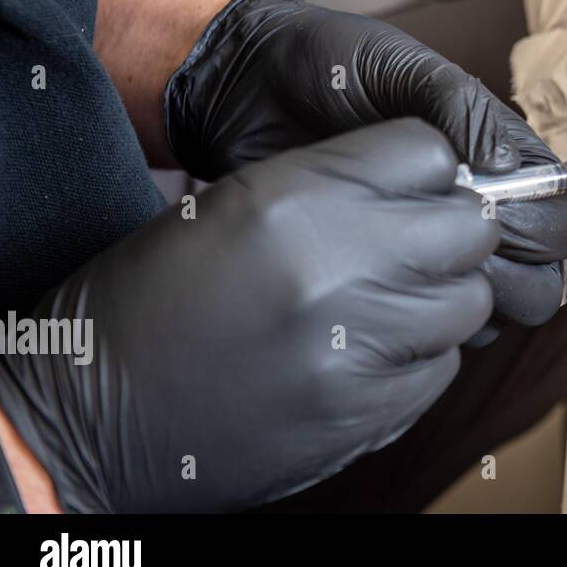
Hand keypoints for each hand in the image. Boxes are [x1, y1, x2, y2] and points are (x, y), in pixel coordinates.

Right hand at [0, 120, 495, 512]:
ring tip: (385, 303)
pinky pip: (443, 367)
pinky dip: (419, 358)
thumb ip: (342, 185)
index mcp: (294, 200)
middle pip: (471, 226)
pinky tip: (366, 355)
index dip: (427, 168)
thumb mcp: (236, 203)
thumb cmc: (160, 294)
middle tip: (414, 245)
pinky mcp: (366, 414)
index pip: (430, 151)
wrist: (94, 410)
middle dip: (452, 231)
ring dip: (441, 297)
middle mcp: (335, 268)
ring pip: (470, 300)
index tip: (413, 188)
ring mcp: (356, 349)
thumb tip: (445, 185)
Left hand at [164, 0, 566, 329]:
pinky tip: (395, 295)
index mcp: (495, 150)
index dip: (546, 220)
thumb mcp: (397, 66)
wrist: (246, 92)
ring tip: (422, 273)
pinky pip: (443, 315)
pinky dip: (437, 317)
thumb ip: (458, 105)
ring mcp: (437, 243)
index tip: (499, 214)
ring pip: (501, 298)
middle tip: (461, 254)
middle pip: (544, 262)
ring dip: (480, 298)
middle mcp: (478, 201)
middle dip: (522, 270)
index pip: (559, 204)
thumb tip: (508, 163)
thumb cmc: (328, 64)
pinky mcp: (394, 272)